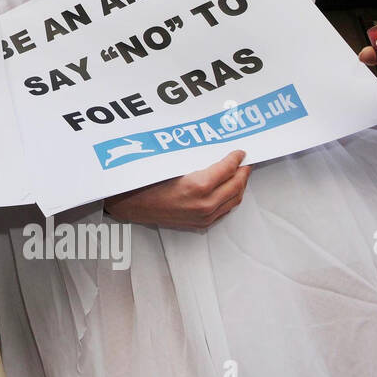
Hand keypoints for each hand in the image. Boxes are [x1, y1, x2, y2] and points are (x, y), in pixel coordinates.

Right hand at [104, 150, 250, 228]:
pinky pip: (224, 210)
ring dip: (240, 185)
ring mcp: (204, 216)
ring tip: (240, 174)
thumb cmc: (146, 183)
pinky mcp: (201, 224)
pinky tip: (229, 189)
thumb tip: (216, 153)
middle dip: (243, 172)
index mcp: (198, 186)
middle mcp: (204, 204)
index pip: (227, 169)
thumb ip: (197, 160)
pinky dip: (231, 198)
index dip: (236, 159)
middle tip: (245, 161)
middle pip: (236, 186)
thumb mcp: (172, 164)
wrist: (130, 205)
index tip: (240, 152)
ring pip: (234, 200)